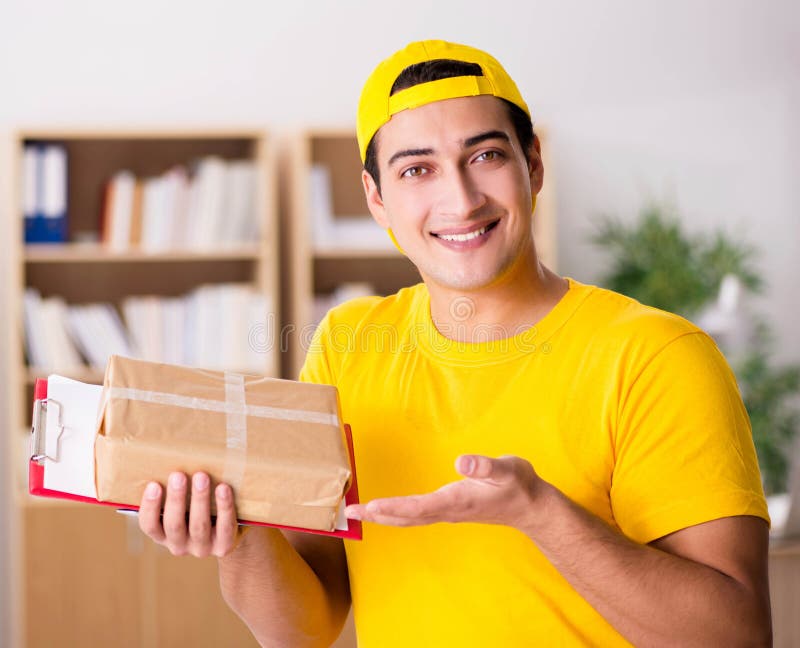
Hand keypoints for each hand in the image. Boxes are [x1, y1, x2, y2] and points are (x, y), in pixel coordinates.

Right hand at [138, 471, 241, 557]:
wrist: (229, 530)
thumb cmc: (199, 507)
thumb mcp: (183, 502)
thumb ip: (174, 487)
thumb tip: (169, 451)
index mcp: (163, 535)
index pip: (149, 525)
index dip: (149, 506)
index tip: (154, 484)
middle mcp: (179, 545)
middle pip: (174, 525)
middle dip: (176, 499)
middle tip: (178, 475)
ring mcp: (201, 548)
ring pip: (198, 526)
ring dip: (199, 500)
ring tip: (202, 476)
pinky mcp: (223, 547)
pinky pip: (224, 527)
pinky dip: (224, 507)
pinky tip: (223, 488)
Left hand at [344, 454, 546, 528]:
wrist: (532, 507)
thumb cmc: (519, 485)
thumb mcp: (507, 469)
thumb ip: (485, 465)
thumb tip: (461, 461)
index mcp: (456, 500)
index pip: (418, 507)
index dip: (393, 506)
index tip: (369, 506)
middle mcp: (448, 510)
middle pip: (406, 517)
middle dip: (378, 515)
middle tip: (349, 513)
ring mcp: (448, 512)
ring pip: (409, 518)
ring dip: (384, 516)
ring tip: (361, 513)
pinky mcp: (450, 510)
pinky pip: (417, 515)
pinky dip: (398, 513)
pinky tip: (388, 510)